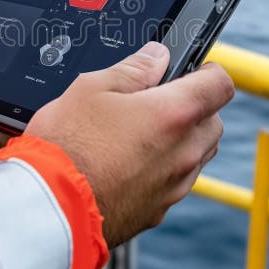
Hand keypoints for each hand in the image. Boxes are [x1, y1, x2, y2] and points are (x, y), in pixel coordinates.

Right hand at [25, 41, 231, 246]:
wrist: (49, 207)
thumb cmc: (66, 146)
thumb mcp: (91, 88)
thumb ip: (133, 69)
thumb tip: (156, 57)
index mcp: (174, 114)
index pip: (220, 85)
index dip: (207, 72)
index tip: (190, 71)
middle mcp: (183, 153)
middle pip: (213, 123)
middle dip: (194, 108)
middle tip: (157, 102)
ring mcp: (173, 186)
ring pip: (196, 156)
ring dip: (180, 141)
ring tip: (137, 135)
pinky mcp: (157, 211)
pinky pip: (174, 183)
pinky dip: (162, 170)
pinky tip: (127, 165)